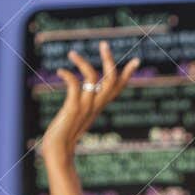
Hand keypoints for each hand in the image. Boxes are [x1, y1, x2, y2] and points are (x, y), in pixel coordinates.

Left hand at [40, 41, 138, 162]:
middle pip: (111, 79)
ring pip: (94, 78)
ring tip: (71, 54)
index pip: (117, 88)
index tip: (135, 61)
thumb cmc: (64, 135)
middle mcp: (95, 105)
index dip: (127, 75)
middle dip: (109, 60)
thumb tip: (81, 94)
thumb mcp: (77, 117)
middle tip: (103, 44)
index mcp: (98, 107)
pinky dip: (68, 75)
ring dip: (83, 62)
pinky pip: (74, 85)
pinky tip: (60, 71)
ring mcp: (85, 107)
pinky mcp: (73, 108)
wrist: (58, 150)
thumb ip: (81, 106)